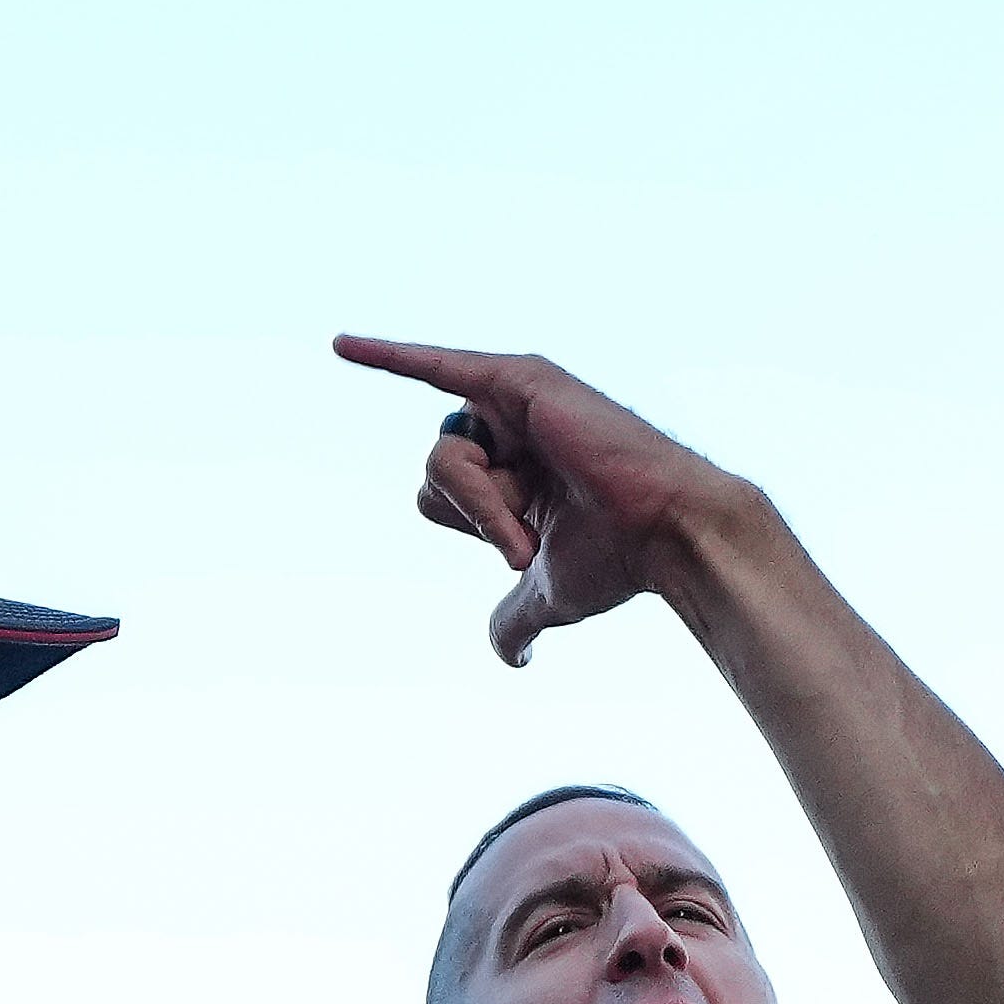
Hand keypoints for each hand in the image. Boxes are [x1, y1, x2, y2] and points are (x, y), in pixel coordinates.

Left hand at [332, 337, 760, 663]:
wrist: (665, 535)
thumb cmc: (619, 559)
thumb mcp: (547, 592)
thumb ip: (515, 616)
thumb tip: (510, 656)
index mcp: (509, 471)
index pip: (439, 498)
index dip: (475, 530)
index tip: (524, 551)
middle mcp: (508, 432)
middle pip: (434, 474)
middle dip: (475, 517)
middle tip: (530, 532)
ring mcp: (514, 402)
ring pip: (445, 456)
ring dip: (484, 502)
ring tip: (538, 509)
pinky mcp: (521, 381)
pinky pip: (436, 367)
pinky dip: (388, 355)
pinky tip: (339, 347)